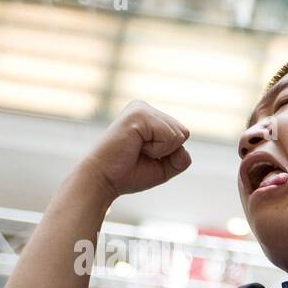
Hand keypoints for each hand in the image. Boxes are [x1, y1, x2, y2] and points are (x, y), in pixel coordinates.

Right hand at [77, 100, 191, 200]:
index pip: (182, 134)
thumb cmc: (129, 173)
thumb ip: (181, 156)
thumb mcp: (164, 167)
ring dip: (161, 151)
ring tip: (136, 150)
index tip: (144, 156)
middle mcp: (143, 107)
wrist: (103, 180)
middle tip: (139, 154)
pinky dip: (157, 150)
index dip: (169, 154)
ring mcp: (140, 108)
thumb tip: (185, 136)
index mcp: (148, 115)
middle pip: (183, 132)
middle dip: (167, 152)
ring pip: (179, 134)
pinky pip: (170, 137)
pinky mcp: (138, 114)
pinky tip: (136, 147)